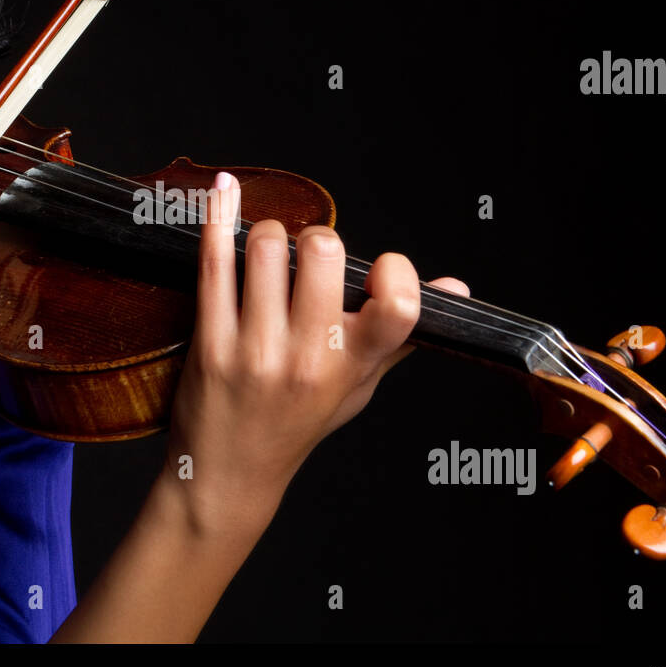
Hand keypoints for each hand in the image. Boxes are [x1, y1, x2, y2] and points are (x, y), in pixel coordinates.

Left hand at [163, 171, 468, 538]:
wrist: (228, 474)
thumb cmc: (298, 422)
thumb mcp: (358, 385)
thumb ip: (400, 333)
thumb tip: (456, 289)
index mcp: (353, 364)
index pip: (398, 305)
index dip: (394, 270)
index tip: (380, 268)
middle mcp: (307, 357)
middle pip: (321, 250)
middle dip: (316, 239)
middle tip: (307, 260)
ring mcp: (255, 350)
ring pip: (265, 247)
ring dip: (267, 236)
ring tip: (267, 257)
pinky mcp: (210, 342)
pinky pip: (214, 262)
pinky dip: (217, 219)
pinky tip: (222, 193)